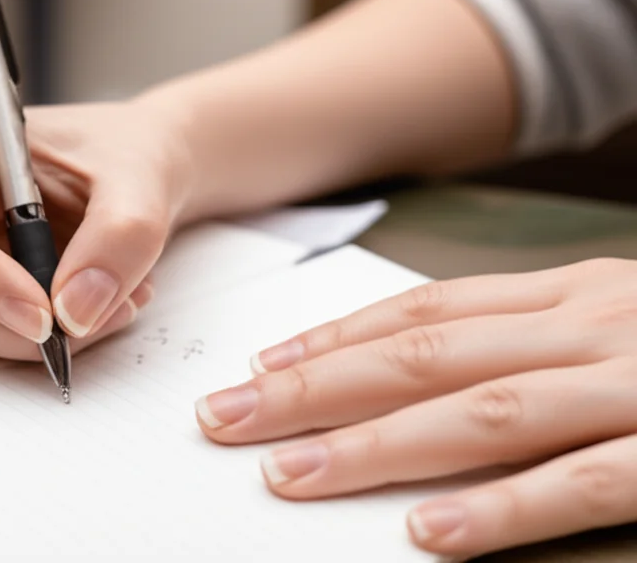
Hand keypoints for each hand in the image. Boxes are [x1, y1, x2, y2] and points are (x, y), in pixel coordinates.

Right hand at [0, 101, 192, 358]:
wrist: (146, 172)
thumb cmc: (131, 152)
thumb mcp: (142, 180)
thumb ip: (118, 239)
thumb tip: (72, 315)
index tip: (41, 312)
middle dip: (13, 323)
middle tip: (97, 316)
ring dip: (39, 338)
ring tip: (119, 300)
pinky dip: (50, 341)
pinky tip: (102, 306)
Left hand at [195, 258, 636, 557]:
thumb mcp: (609, 319)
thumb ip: (522, 338)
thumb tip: (411, 376)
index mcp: (569, 292)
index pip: (421, 309)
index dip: (331, 339)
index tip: (258, 369)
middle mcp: (590, 323)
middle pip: (422, 355)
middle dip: (316, 388)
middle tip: (227, 418)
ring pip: (481, 411)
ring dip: (377, 447)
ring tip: (291, 475)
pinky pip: (586, 483)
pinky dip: (504, 510)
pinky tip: (428, 534)